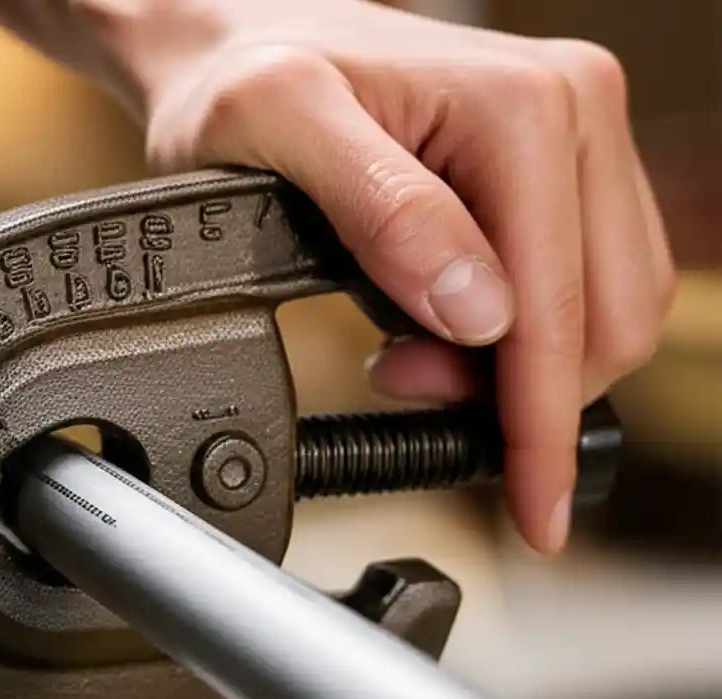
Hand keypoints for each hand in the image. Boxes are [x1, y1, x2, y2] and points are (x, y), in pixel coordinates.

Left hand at [60, 0, 673, 552]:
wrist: (236, 41)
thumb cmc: (242, 77)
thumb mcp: (278, 129)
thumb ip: (381, 211)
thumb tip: (477, 310)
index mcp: (521, 107)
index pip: (559, 305)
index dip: (539, 423)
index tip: (535, 509)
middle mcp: (571, 109)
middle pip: (606, 315)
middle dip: (522, 393)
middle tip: (407, 389)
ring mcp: (573, 134)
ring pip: (605, 304)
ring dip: (523, 367)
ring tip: (409, 359)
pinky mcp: (554, 161)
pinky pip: (580, 275)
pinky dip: (524, 332)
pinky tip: (443, 331)